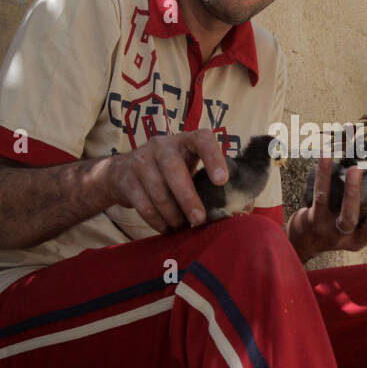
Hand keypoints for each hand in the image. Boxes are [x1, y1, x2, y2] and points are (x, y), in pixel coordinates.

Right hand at [99, 129, 227, 232]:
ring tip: (182, 227)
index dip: (213, 158)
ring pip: (158, 190)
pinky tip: (167, 228)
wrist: (124, 172)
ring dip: (172, 214)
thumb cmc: (171, 173)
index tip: (222, 181)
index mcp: (186, 140)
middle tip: (199, 219)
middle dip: (188, 198)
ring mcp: (141, 159)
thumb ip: (212, 183)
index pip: (202, 139)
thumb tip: (242, 207)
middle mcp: (162, 145)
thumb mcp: (190, 169)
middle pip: (174, 168)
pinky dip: (157, 220)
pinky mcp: (126, 178)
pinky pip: (143, 204)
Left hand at [287, 156, 366, 260]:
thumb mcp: (365, 207)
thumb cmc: (343, 214)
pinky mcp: (314, 222)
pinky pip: (321, 198)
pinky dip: (323, 176)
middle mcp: (355, 239)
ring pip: (347, 217)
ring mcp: (333, 233)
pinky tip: (327, 156)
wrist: (307, 236)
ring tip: (356, 169)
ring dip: (352, 193)